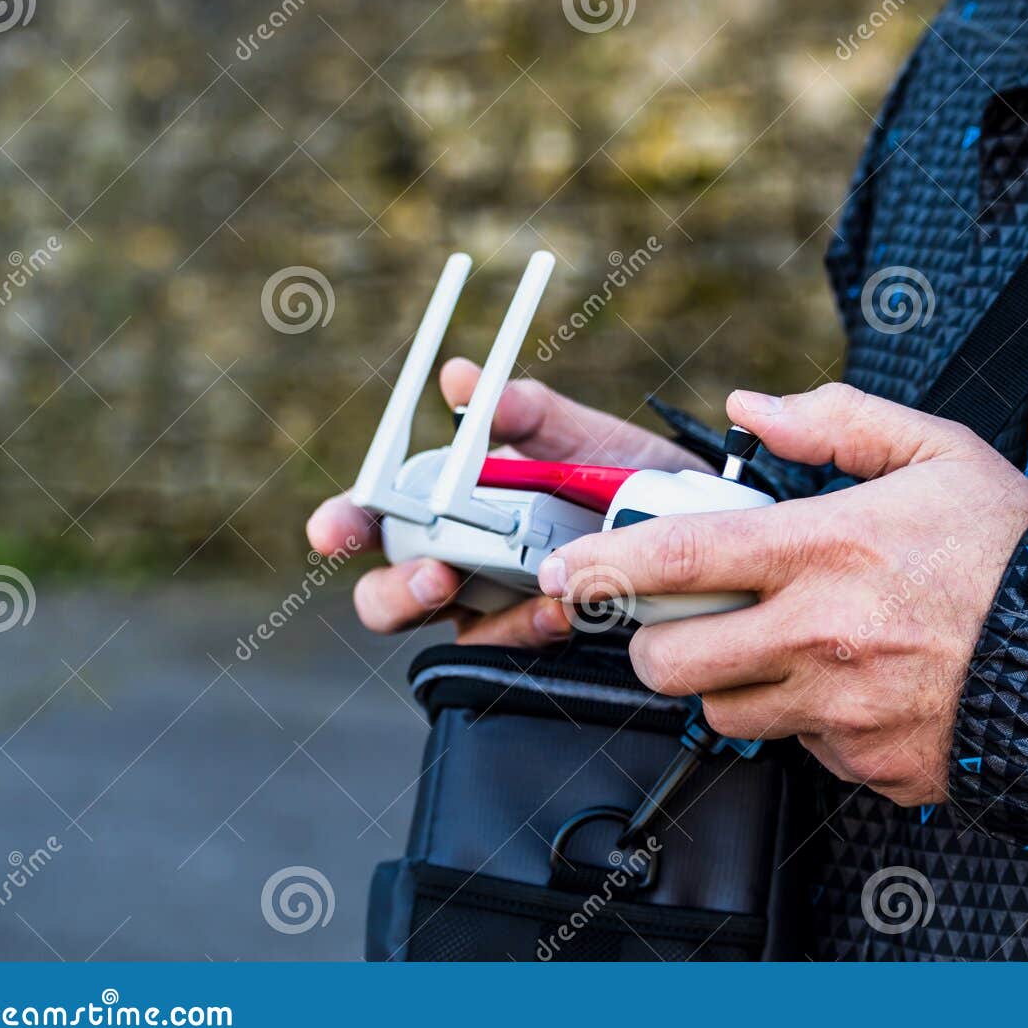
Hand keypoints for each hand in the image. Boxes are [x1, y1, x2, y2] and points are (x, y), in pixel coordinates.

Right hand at [306, 358, 709, 646]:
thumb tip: (463, 379)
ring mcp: (496, 608)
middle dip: (399, 592)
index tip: (333, 530)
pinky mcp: (542, 638)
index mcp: (441, 508)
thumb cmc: (614, 467)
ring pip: (456, 634)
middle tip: (435, 574)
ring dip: (485, 618)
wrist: (694, 516)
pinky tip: (568, 608)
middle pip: (389, 597)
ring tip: (530, 590)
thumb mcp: (576, 432)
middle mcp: (456, 565)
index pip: (371, 520)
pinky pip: (521, 648)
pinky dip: (539, 627)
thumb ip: (524, 410)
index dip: (342, 525)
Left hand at [539, 383, 1027, 804]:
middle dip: (657, 640)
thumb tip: (753, 409)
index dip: (606, 565)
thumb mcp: (937, 450)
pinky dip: (804, 720)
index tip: (569, 570)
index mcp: (828, 548)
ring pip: (725, 713)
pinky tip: (850, 685)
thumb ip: (836, 421)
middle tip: (682, 620)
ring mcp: (842, 710)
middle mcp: (822, 635)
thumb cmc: (1014, 551)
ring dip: (730, 682)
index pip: (681, 558)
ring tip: (783, 647)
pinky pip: (799, 748)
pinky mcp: (866, 763)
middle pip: (674, 659)